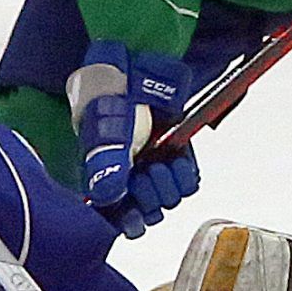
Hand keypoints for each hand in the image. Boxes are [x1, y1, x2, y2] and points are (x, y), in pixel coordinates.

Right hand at [67, 42, 199, 237]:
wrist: (134, 69)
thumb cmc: (108, 98)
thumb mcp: (103, 133)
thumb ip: (105, 167)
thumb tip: (107, 196)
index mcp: (103, 179)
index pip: (115, 218)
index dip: (125, 221)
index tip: (131, 212)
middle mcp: (129, 177)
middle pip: (144, 213)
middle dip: (147, 200)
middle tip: (145, 176)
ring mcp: (153, 167)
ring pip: (166, 201)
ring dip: (166, 189)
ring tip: (160, 166)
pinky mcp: (177, 155)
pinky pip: (188, 182)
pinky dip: (185, 177)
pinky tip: (176, 161)